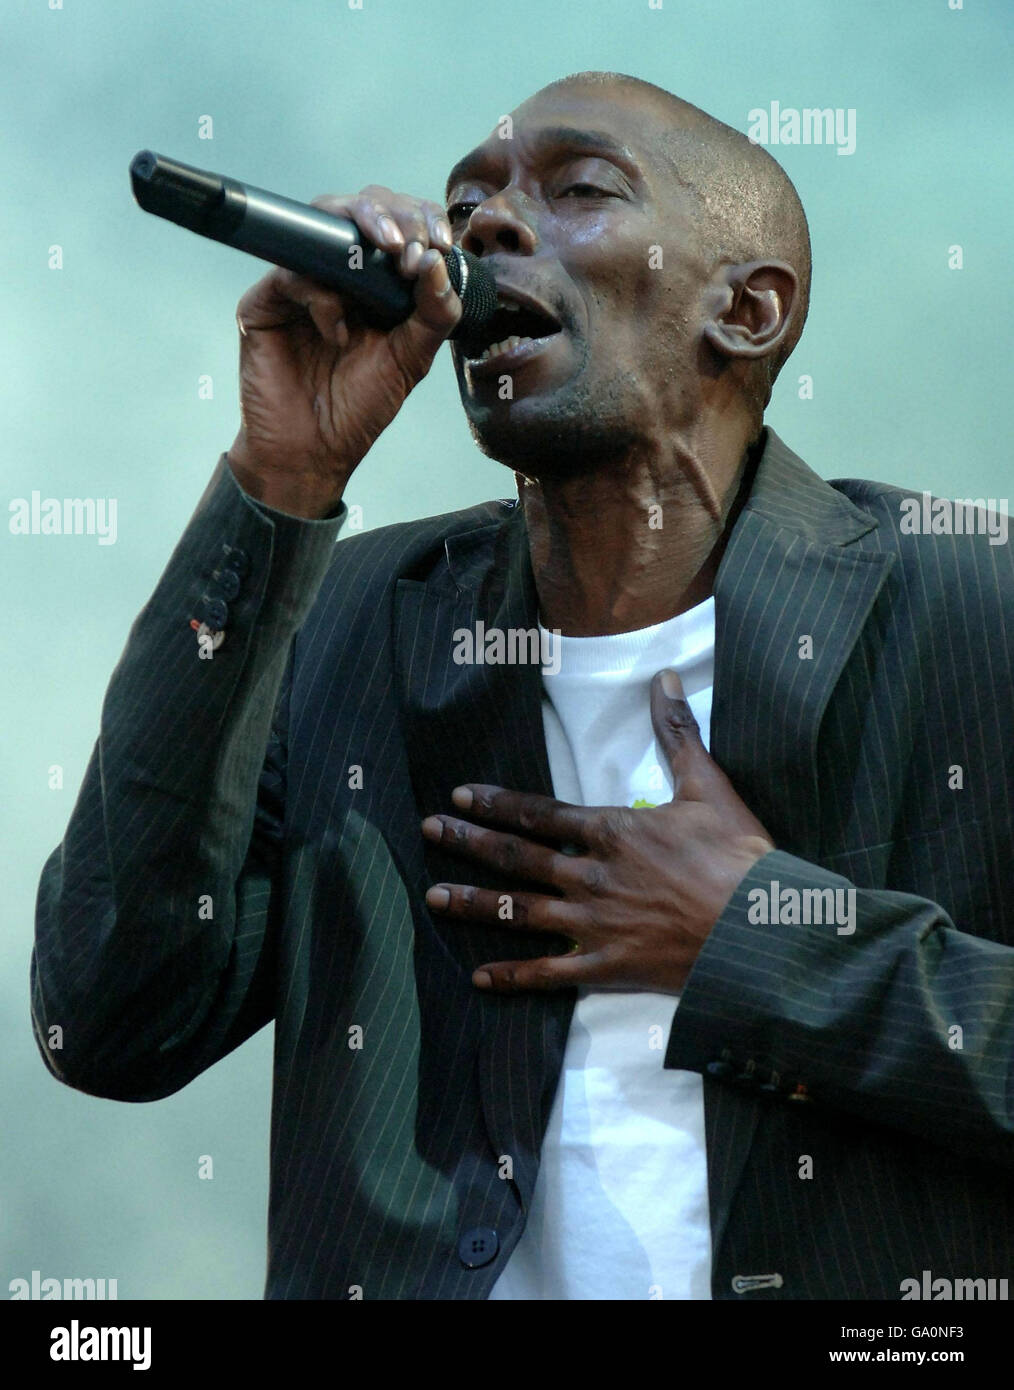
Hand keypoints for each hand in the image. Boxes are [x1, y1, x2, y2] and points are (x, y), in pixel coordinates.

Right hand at [227, 186, 461, 516]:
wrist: (311, 452)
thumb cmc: (358, 409)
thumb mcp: (410, 360)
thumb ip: (433, 314)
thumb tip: (438, 262)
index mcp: (375, 283)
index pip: (398, 225)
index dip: (419, 219)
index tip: (439, 242)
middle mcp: (336, 274)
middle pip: (359, 208)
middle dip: (391, 214)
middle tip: (407, 243)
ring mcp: (298, 283)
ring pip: (321, 223)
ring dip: (359, 232)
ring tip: (387, 258)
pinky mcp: (263, 302)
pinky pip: (291, 273)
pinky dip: (321, 295)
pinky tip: (336, 330)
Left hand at [421, 668, 773, 993]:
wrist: (760, 929)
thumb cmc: (739, 857)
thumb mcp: (708, 785)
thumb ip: (677, 733)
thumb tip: (663, 677)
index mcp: (612, 830)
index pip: (539, 813)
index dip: (496, 804)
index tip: (459, 797)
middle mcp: (591, 875)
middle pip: (518, 857)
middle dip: (468, 843)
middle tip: (429, 833)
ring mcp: (595, 923)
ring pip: (520, 912)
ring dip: (475, 903)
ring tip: (435, 899)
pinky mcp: (607, 966)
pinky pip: (550, 973)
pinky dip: (513, 975)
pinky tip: (479, 976)